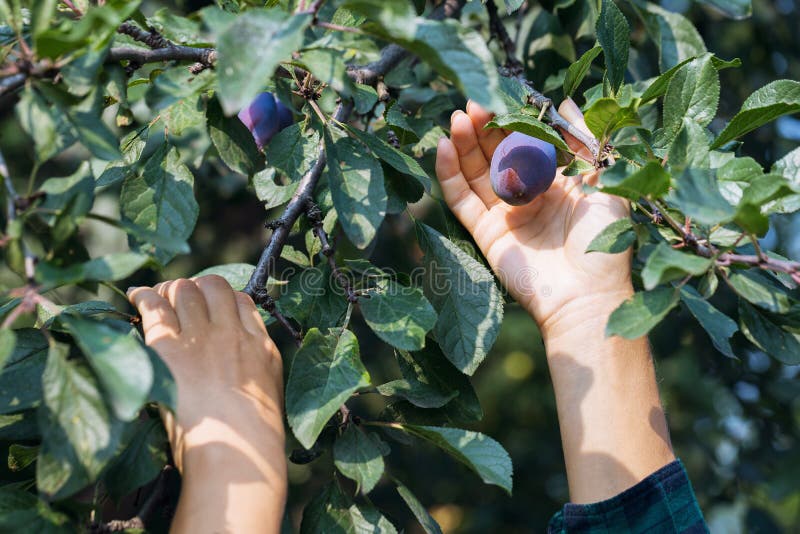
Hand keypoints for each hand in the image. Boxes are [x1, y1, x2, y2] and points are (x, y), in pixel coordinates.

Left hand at [128, 275, 285, 533]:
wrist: (238, 452)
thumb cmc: (253, 440)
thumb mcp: (268, 395)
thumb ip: (256, 371)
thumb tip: (238, 368)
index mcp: (260, 346)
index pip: (241, 302)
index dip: (222, 300)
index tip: (210, 308)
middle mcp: (232, 333)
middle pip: (214, 287)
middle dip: (196, 288)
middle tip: (180, 299)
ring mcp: (202, 338)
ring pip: (184, 291)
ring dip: (170, 291)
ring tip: (157, 297)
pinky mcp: (170, 348)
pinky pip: (154, 306)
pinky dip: (144, 296)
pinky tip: (137, 297)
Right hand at [436, 100, 631, 341]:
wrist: (586, 296)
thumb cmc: (604, 240)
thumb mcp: (605, 181)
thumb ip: (585, 141)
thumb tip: (567, 101)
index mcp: (558, 181)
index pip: (527, 142)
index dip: (512, 120)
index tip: (499, 97)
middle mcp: (529, 194)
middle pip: (498, 154)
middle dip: (484, 128)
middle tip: (471, 104)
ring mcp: (505, 214)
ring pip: (477, 173)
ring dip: (464, 145)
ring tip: (455, 119)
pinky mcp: (486, 233)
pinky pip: (462, 200)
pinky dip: (450, 175)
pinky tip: (444, 148)